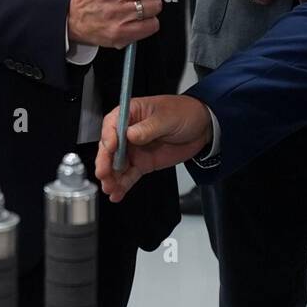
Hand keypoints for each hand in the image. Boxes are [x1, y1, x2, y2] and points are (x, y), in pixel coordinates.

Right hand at [95, 95, 212, 201]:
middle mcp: (129, 132)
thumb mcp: (167, 117)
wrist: (203, 127)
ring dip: (111, 177)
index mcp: (132, 113)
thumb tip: (130, 135)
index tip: (111, 148)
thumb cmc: (184, 113)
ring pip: (116, 165)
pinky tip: (117, 194)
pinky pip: (129, 175)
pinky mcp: (142, 163)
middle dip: (105, 162)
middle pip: (110, 147)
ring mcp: (135, 149)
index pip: (112, 124)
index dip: (108, 136)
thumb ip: (149, 128)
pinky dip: (122, 185)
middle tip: (104, 174)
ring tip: (110, 188)